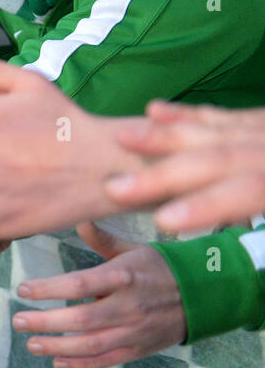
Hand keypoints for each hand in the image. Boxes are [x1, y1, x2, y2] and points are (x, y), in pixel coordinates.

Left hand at [13, 222, 184, 367]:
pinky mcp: (139, 349)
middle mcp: (128, 306)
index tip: (23, 290)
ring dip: (57, 346)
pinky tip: (58, 361)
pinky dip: (81, 364)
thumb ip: (102, 239)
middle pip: (81, 319)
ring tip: (31, 343)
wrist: (204, 296)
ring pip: (90, 344)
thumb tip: (77, 218)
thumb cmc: (160, 268)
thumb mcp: (133, 248)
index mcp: (124, 276)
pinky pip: (107, 360)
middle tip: (18, 320)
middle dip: (45, 322)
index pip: (80, 284)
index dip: (48, 288)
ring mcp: (134, 331)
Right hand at [106, 100, 264, 232]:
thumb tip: (254, 257)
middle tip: (116, 189)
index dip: (207, 203)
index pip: (249, 189)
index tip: (163, 221)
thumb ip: (263, 224)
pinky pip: (221, 114)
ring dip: (163, 136)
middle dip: (163, 173)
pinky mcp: (259, 121)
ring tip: (123, 138)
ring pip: (213, 130)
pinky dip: (185, 114)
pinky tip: (152, 110)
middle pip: (219, 158)